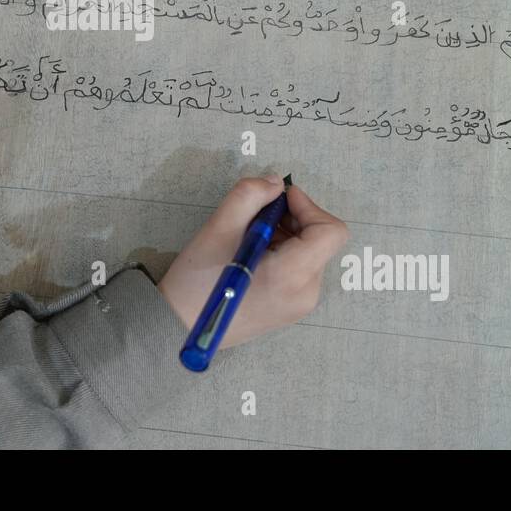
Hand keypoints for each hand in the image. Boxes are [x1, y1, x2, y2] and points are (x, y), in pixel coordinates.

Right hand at [158, 175, 348, 348]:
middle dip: (293, 218)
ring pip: (310, 252)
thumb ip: (250, 195)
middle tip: (256, 215)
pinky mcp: (290, 308)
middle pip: (320, 240)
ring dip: (286, 233)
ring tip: (249, 236)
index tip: (278, 199)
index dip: (309, 206)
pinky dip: (284, 251)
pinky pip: (300, 269)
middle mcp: (305, 293)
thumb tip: (276, 183)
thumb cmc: (197, 281)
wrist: (180, 327)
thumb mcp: (219, 228)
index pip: (331, 232)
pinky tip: (253, 253)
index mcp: (292, 276)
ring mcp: (300, 304)